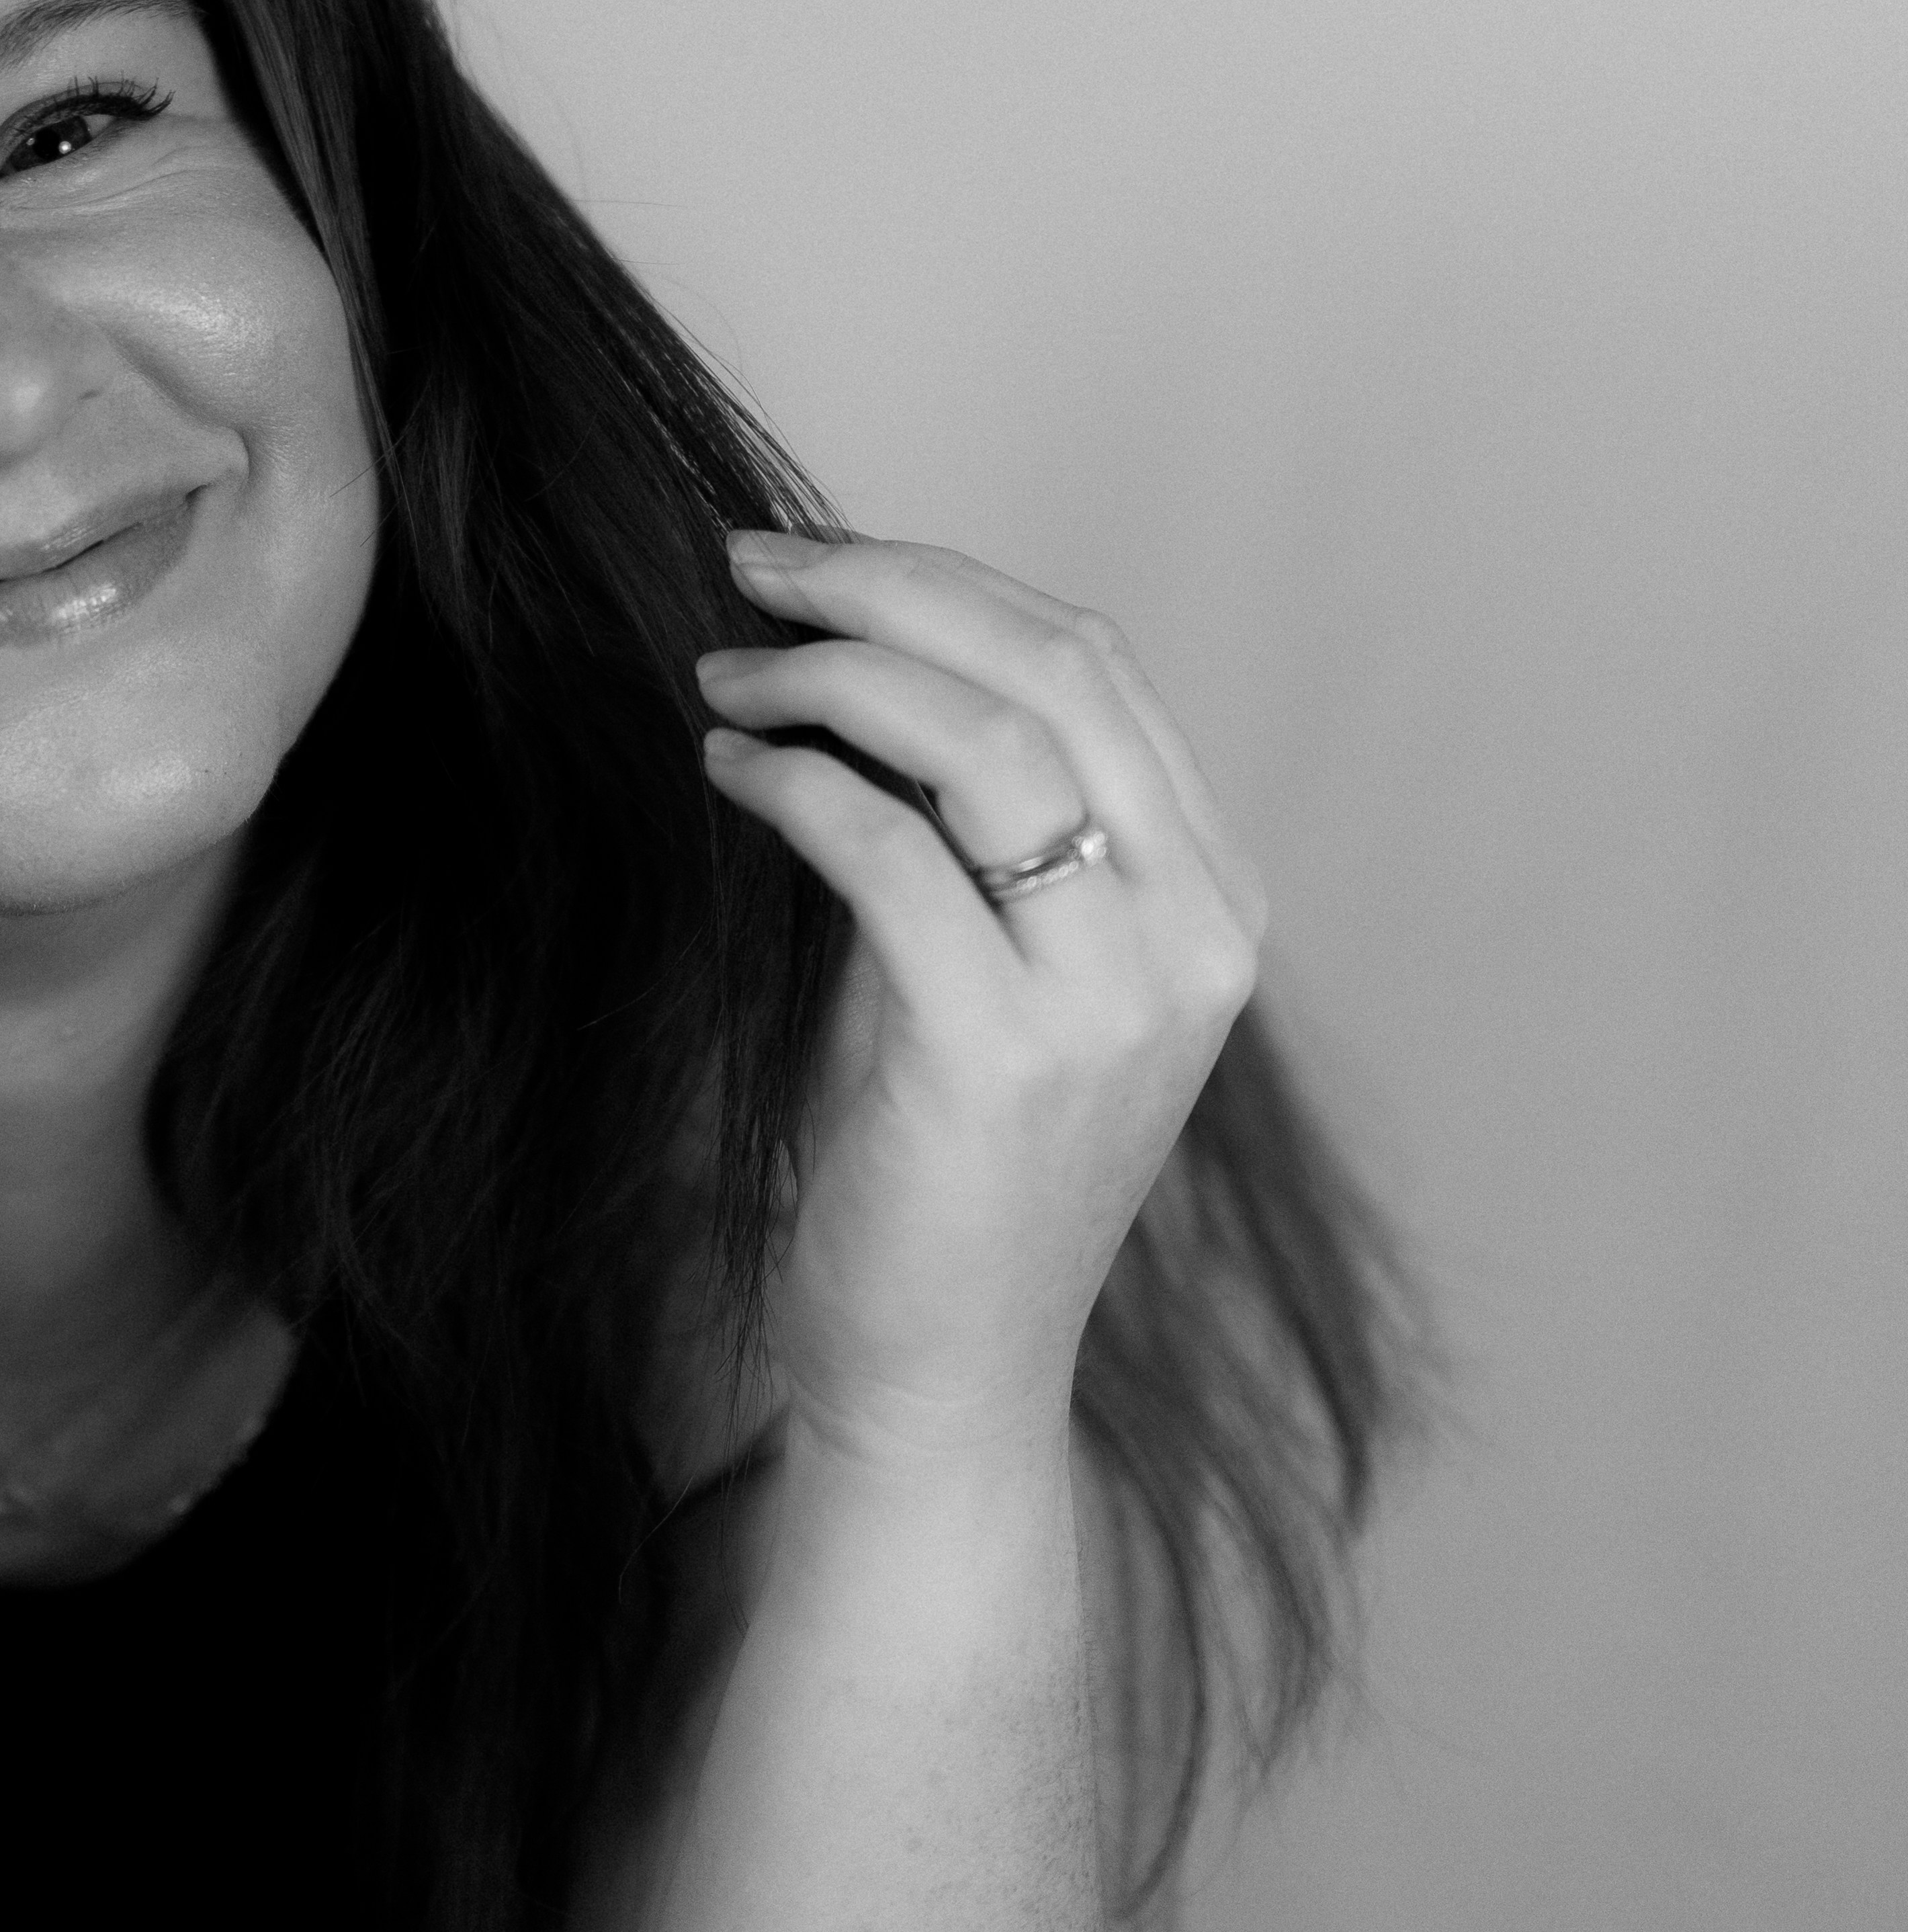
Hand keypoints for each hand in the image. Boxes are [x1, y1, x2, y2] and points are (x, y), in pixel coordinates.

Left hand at [695, 535, 1265, 1473]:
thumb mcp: (985, 950)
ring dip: (830, 677)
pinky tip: (727, 772)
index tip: (814, 560)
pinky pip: (890, 851)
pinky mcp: (1002, 1055)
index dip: (946, 580)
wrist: (941, 1371)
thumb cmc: (940, 1154)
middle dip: (884, 587)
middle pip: (1050, 670)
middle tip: (748, 567)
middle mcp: (1191, 939)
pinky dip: (794, 784)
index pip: (1095, 664)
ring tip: (720, 677)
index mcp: (1209, 899)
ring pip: (982, 739)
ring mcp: (1111, 1000)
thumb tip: (861, 641)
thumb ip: (969, 812)